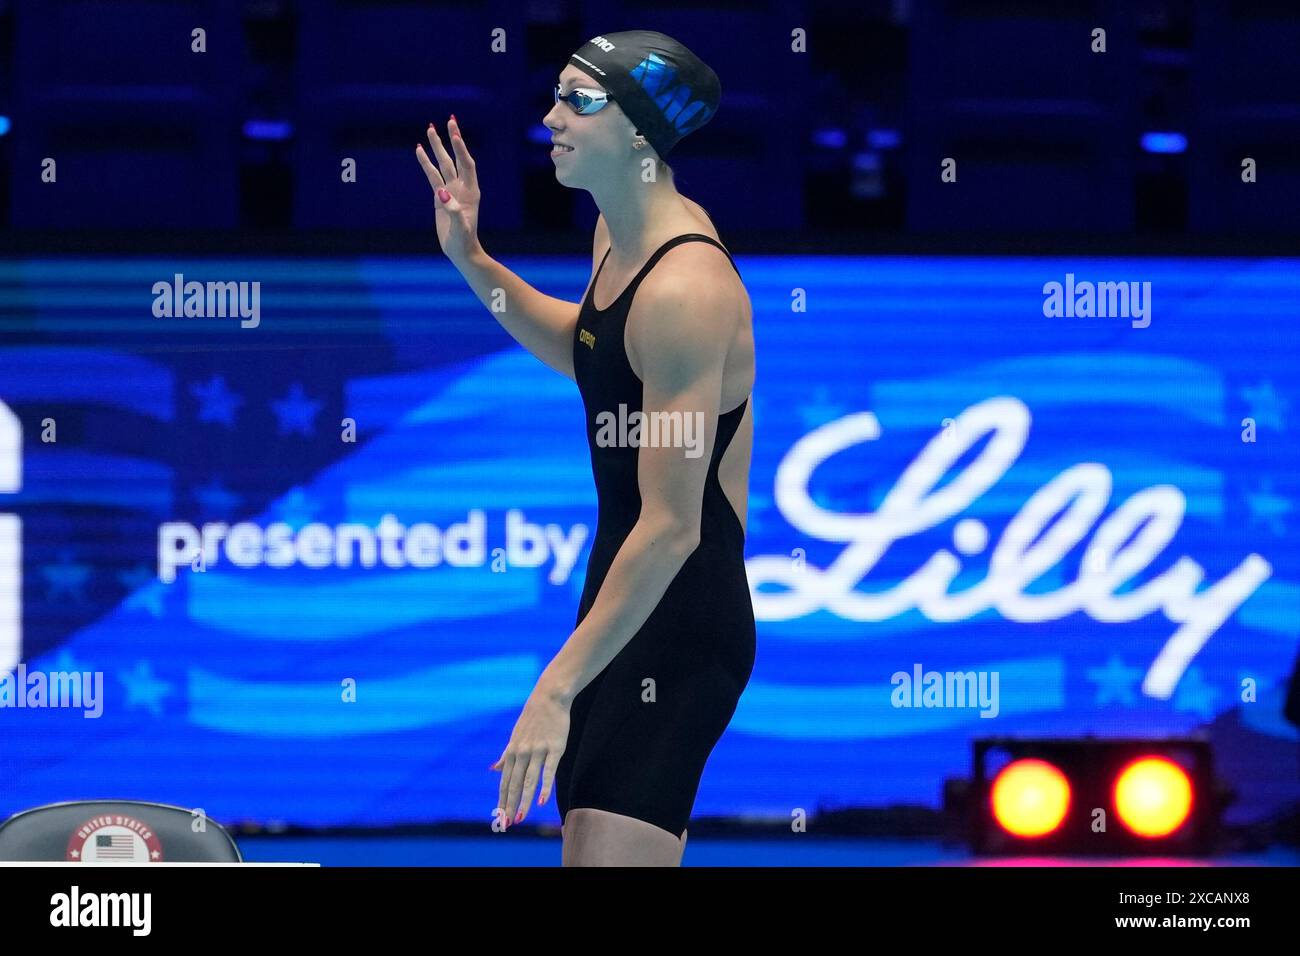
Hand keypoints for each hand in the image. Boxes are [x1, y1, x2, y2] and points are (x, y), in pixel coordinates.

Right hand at [415, 116, 481, 265]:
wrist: (461, 251)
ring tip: (429, 129)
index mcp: (471, 191)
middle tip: (448, 121)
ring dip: (436, 147)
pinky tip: (419, 150)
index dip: (461, 149)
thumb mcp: (460, 227)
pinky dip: (425, 163)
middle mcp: (462, 187)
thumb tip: (440, 193)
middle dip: (451, 140)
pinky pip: (431, 175)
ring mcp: (451, 190)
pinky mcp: (440, 196)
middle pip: (455, 158)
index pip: (466, 164)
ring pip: (442, 164)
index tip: (455, 134)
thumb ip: (453, 210)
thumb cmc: (464, 240)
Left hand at [490, 683, 570, 827]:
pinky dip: (544, 787)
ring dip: (524, 802)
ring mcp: (538, 751)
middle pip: (514, 784)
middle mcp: (522, 753)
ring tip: (520, 818)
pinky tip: (542, 802)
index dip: (502, 800)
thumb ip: (505, 755)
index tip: (499, 817)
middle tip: (506, 825)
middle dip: (509, 805)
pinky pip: (548, 771)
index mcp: (512, 752)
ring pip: (529, 781)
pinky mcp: (555, 748)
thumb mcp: (515, 736)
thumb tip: (493, 768)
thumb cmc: (533, 718)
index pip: (505, 781)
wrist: (550, 697)